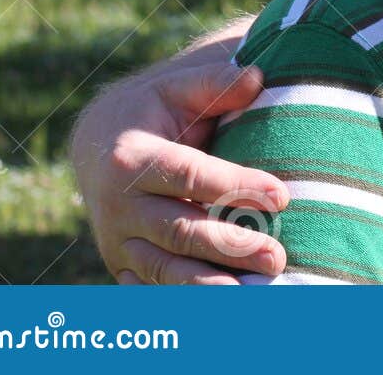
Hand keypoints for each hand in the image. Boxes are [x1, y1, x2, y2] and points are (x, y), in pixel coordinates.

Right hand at [70, 49, 289, 283]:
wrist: (99, 144)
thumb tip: (256, 77)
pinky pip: (154, 289)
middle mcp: (118, 205)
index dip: (236, 186)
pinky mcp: (124, 265)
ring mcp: (118, 241)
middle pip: (180, 230)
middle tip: (277, 255)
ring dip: (212, 282)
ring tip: (257, 289)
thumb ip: (215, 83)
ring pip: (165, 268)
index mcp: (130, 157)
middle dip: (231, 245)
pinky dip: (186, 301)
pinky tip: (226, 305)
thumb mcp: (178, 87)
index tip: (282, 196)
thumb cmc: (155, 110)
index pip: (190, 175)